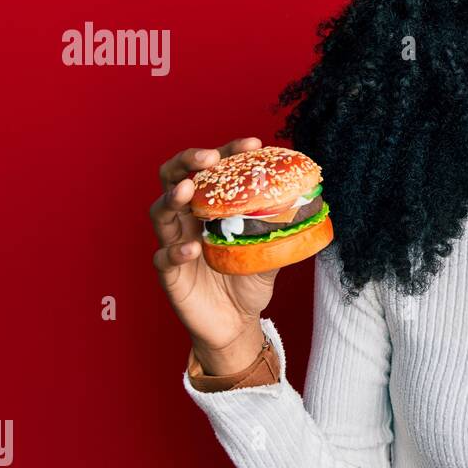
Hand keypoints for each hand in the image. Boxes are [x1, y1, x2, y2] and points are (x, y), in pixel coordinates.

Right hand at [149, 137, 280, 373]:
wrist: (236, 324)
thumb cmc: (247, 282)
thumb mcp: (269, 253)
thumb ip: (278, 231)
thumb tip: (306, 208)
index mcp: (209, 207)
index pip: (213, 170)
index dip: (229, 151)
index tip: (253, 143)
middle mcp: (187, 219)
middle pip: (173, 180)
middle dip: (187, 163)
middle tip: (208, 158)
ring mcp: (174, 244)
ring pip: (160, 213)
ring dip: (173, 198)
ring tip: (188, 191)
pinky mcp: (169, 274)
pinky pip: (163, 258)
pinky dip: (176, 251)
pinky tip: (191, 249)